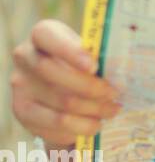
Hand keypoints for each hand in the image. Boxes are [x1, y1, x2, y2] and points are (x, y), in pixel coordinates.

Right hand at [10, 19, 122, 153]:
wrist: (62, 90)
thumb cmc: (84, 65)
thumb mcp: (91, 55)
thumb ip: (101, 58)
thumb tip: (127, 70)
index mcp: (43, 35)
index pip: (46, 35)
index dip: (69, 51)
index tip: (94, 66)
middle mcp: (25, 57)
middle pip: (52, 72)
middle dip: (90, 87)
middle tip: (115, 94)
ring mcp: (20, 85)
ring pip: (60, 102)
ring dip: (93, 109)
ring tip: (113, 110)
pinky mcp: (22, 111)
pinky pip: (56, 124)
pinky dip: (81, 126)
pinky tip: (96, 124)